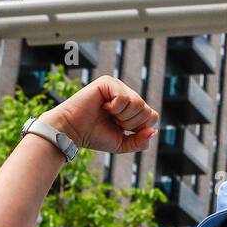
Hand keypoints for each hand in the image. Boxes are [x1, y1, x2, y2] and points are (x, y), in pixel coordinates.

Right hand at [40, 76, 158, 154]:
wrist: (72, 132)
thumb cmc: (94, 136)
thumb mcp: (122, 143)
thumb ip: (140, 141)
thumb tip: (154, 131)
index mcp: (131, 107)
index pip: (152, 116)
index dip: (140, 128)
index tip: (121, 129)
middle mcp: (126, 94)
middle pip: (147, 110)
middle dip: (131, 124)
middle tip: (113, 122)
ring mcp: (117, 86)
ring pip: (139, 103)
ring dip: (124, 116)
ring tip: (109, 115)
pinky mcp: (108, 82)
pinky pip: (125, 98)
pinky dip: (115, 108)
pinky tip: (103, 107)